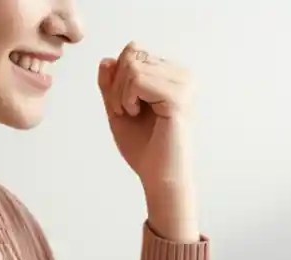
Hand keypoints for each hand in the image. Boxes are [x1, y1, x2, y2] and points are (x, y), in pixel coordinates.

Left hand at [97, 42, 194, 189]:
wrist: (159, 177)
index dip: (117, 75)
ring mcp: (184, 85)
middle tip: (122, 110)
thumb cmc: (145, 148)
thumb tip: (106, 60)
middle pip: (133, 53)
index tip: (122, 104)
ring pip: (133, 65)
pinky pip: (138, 80)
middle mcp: (183, 76)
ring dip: (120, 93)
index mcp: (173, 76)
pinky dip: (126, 98)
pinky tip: (136, 115)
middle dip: (116, 83)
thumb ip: (111, 84)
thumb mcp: (118, 108)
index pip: (135, 51)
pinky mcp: (178, 98)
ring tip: (130, 113)